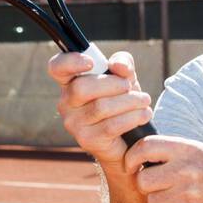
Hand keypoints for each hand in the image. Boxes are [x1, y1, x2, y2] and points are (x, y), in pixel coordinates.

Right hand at [48, 50, 152, 164]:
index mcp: (70, 82)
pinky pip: (111, 125)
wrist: (128, 139)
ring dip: (129, 101)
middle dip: (112, 84)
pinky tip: (144, 114)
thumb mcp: (124, 77)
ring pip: (101, 107)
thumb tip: (119, 66)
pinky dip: (132, 117)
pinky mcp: (87, 140)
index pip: (57, 67)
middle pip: (82, 87)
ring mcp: (74, 124)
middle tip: (129, 86)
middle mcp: (66, 103)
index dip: (70, 61)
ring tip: (144, 100)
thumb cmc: (120, 101)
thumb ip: (122, 64)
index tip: (92, 62)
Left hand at [124, 136, 202, 202]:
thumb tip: (134, 155)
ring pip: (152, 202)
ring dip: (160, 202)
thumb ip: (170, 151)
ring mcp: (190, 196)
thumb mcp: (198, 149)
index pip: (144, 148)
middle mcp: (187, 171)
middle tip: (161, 185)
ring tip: (178, 197)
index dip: (131, 158)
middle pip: (143, 181)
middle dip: (147, 185)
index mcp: (186, 149)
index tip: (131, 166)